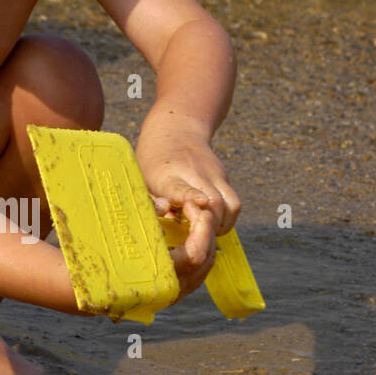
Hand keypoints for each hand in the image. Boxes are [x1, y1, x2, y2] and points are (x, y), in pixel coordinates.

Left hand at [138, 137, 240, 298]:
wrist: (175, 128)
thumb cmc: (151, 161)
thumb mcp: (142, 179)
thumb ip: (151, 204)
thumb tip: (163, 225)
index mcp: (168, 175)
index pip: (181, 188)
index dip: (190, 198)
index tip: (198, 208)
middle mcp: (196, 172)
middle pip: (215, 202)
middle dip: (209, 228)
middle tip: (196, 246)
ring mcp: (214, 173)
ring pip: (230, 205)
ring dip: (221, 226)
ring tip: (204, 237)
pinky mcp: (224, 177)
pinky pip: (234, 203)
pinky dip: (227, 219)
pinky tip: (213, 226)